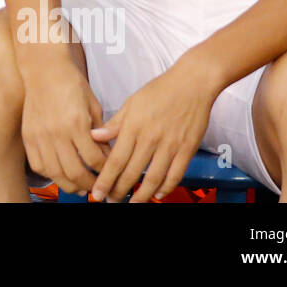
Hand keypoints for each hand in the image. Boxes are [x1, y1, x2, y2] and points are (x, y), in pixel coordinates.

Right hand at [20, 58, 108, 195]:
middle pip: (76, 172)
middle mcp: (57, 133)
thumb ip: (101, 132)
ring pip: (56, 173)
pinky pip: (38, 165)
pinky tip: (59, 174)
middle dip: (90, 184)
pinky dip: (50, 175)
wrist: (44, 69)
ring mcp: (40, 136)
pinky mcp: (28, 136)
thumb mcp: (93, 106)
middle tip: (98, 188)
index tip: (111, 173)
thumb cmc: (71, 84)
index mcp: (76, 124)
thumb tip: (107, 155)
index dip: (105, 170)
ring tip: (80, 187)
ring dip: (70, 185)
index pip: (94, 159)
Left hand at [89, 63, 216, 201]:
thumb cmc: (160, 90)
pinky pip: (175, 174)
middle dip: (119, 191)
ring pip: (153, 178)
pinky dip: (166, 187)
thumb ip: (115, 123)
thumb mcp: (131, 102)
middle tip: (111, 201)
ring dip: (142, 195)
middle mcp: (150, 138)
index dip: (105, 179)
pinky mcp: (187, 149)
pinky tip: (158, 194)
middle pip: (132, 172)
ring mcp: (170, 145)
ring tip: (133, 203)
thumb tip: (94, 136)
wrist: (192, 83)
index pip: (115, 160)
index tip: (97, 192)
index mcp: (133, 126)